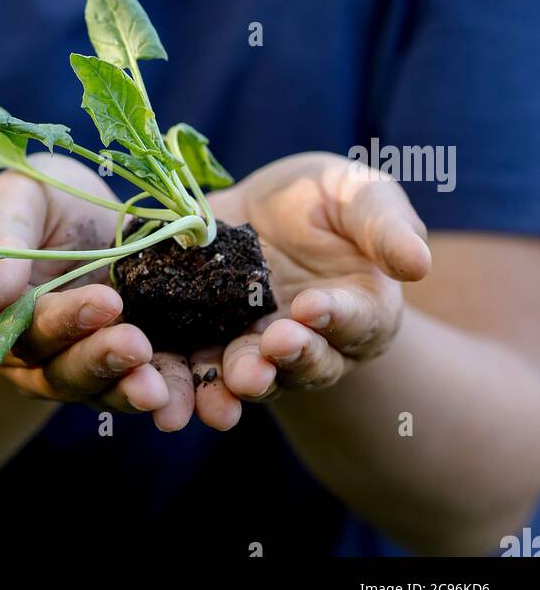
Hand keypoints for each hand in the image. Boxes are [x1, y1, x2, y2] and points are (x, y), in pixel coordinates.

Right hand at [0, 153, 172, 419]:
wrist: (80, 217)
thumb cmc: (38, 202)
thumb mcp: (17, 199)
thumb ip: (2, 235)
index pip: (23, 326)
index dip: (62, 319)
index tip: (105, 302)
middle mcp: (23, 354)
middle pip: (57, 368)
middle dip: (99, 358)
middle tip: (137, 345)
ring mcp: (66, 365)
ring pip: (92, 388)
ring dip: (124, 387)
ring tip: (157, 387)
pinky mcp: (109, 368)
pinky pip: (124, 387)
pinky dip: (148, 391)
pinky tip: (172, 391)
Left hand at [156, 152, 431, 430]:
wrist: (268, 209)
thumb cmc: (331, 202)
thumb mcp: (362, 197)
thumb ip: (387, 227)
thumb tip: (418, 262)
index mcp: (363, 310)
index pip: (357, 321)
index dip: (336, 317)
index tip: (313, 306)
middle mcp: (315, 342)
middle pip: (306, 363)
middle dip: (286, 359)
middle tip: (268, 352)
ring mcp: (259, 347)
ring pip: (253, 376)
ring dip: (238, 386)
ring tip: (227, 385)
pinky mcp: (209, 339)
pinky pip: (199, 368)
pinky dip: (187, 384)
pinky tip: (172, 392)